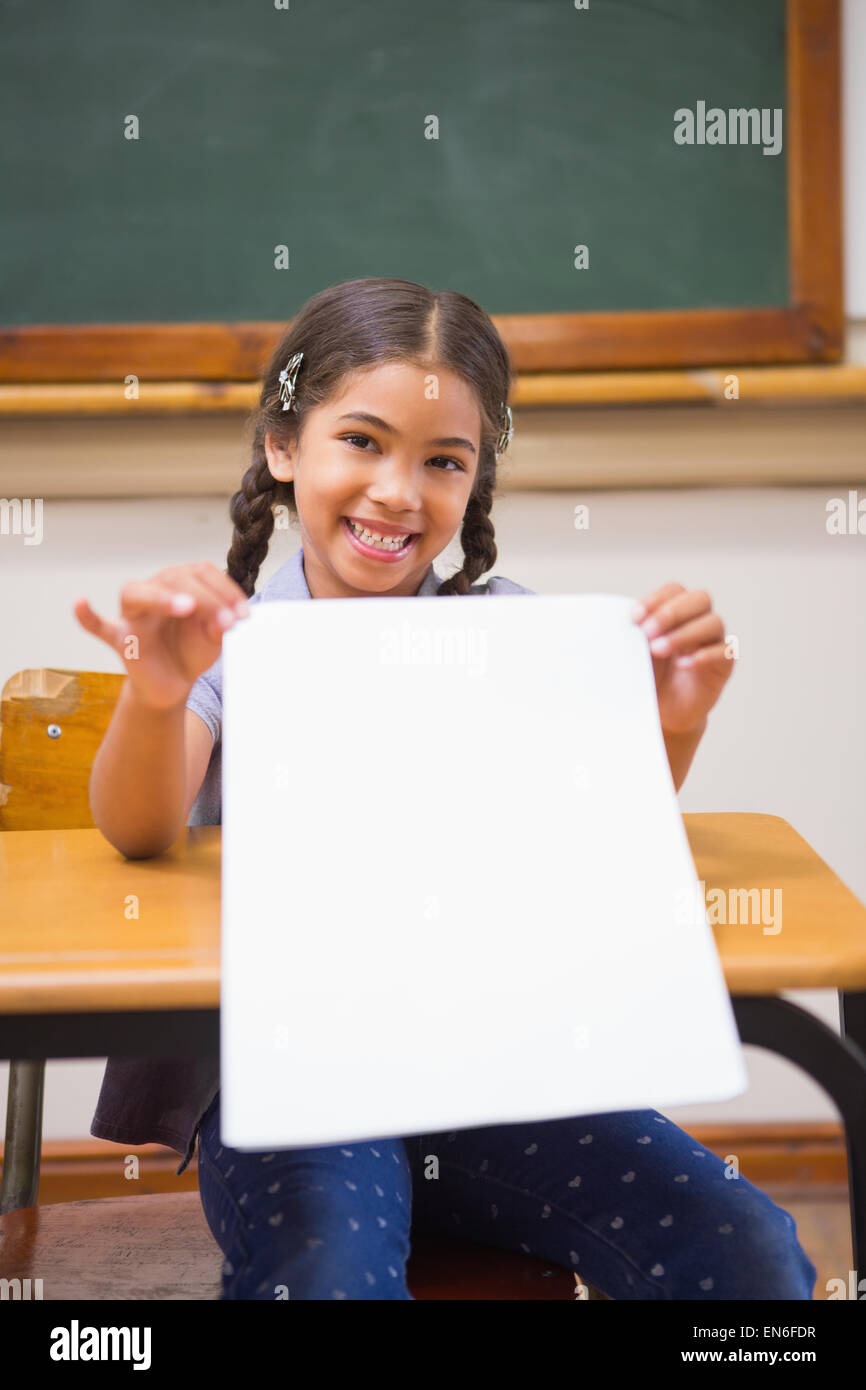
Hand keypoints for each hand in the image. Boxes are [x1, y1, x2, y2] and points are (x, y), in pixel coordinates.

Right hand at [73, 562, 249, 711]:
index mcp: (179, 585)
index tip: (244, 614)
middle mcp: (154, 591)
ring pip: (137, 592)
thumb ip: (219, 627)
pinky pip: (99, 626)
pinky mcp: (121, 639)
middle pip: (172, 578)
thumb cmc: (191, 651)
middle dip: (205, 598)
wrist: (174, 683)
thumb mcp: (213, 639)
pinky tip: (80, 604)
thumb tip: (224, 621)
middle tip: (227, 622)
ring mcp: (134, 614)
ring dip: (162, 597)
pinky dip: (88, 616)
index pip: (200, 572)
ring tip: (186, 607)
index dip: (224, 589)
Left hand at [632, 583, 733, 734]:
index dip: (656, 599)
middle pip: (700, 599)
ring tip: (658, 650)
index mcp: (676, 613)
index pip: (675, 591)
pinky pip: (724, 651)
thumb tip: (621, 624)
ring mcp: (714, 642)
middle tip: (647, 632)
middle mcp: (699, 622)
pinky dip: (703, 655)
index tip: (635, 617)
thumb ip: (632, 635)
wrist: (662, 712)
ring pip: (713, 623)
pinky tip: (683, 665)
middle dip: (671, 613)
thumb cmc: (647, 677)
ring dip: (683, 634)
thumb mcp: (635, 653)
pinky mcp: (724, 665)